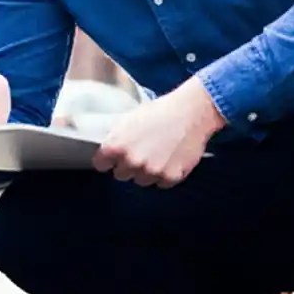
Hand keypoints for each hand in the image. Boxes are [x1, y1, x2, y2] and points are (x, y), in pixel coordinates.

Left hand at [94, 77, 225, 188]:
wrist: (192, 112)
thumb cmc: (160, 111)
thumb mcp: (128, 119)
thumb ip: (115, 139)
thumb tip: (106, 151)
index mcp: (116, 146)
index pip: (101, 164)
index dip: (108, 159)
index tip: (113, 157)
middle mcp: (132, 162)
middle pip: (121, 175)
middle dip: (128, 166)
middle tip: (140, 152)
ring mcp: (151, 171)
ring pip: (142, 180)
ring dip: (147, 171)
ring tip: (157, 154)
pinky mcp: (170, 177)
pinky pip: (161, 183)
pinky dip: (165, 174)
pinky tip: (170, 158)